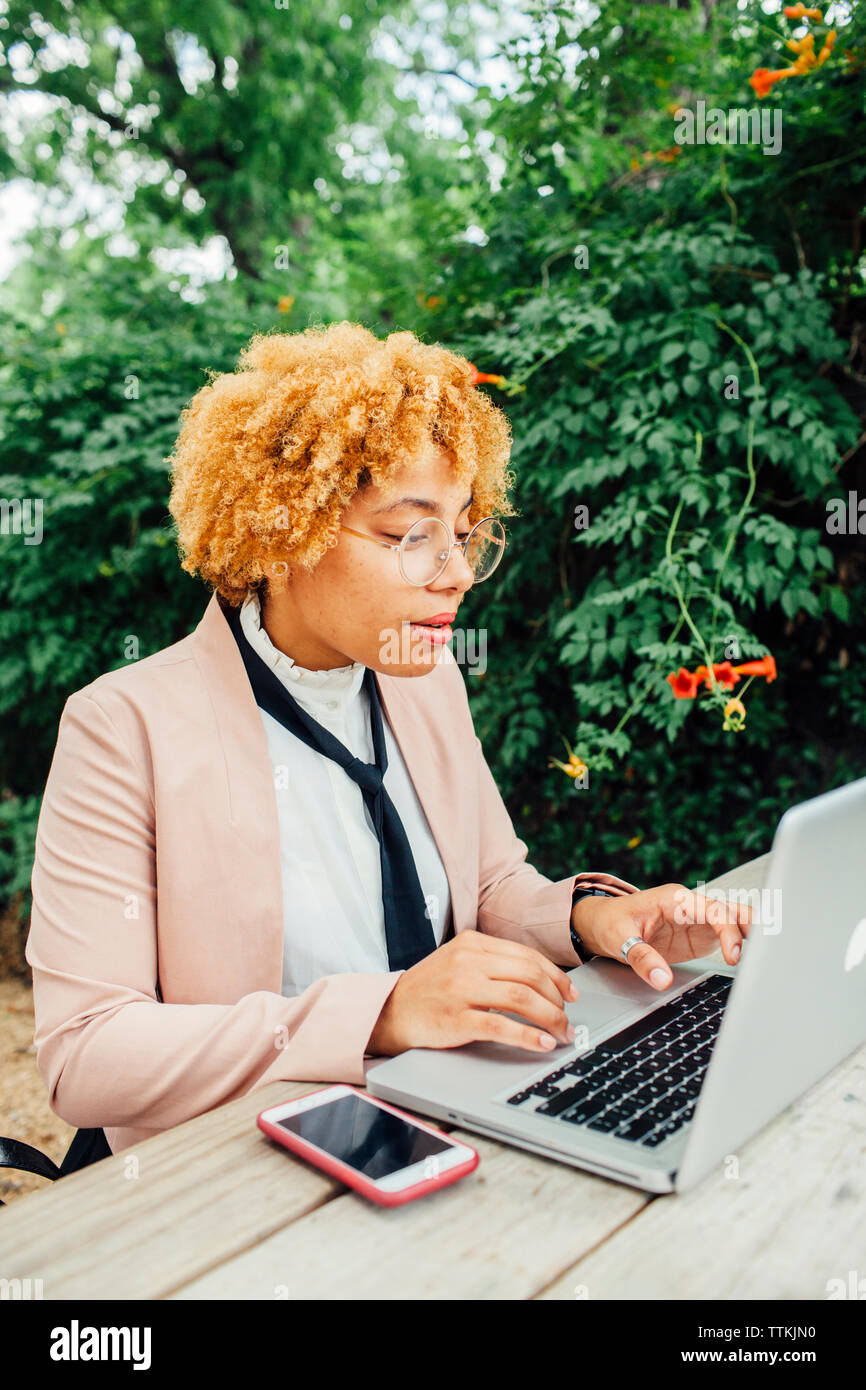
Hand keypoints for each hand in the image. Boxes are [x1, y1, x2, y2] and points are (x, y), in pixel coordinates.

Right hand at [367, 930, 579, 1057]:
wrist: (388, 1011)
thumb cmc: (428, 989)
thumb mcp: (458, 961)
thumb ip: (492, 963)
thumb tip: (540, 981)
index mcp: (472, 943)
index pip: (527, 956)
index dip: (555, 977)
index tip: (569, 994)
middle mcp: (468, 961)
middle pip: (529, 975)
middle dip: (557, 1000)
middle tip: (568, 1019)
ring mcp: (461, 989)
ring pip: (521, 998)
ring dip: (549, 1018)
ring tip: (561, 1033)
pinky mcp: (456, 1019)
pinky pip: (501, 1026)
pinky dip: (528, 1036)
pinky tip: (541, 1044)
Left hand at [572, 883, 751, 990]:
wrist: (602, 922)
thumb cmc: (610, 922)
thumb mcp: (619, 938)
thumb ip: (641, 957)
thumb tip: (661, 979)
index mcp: (676, 900)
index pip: (714, 909)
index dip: (728, 931)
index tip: (734, 955)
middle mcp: (691, 907)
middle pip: (733, 911)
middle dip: (752, 929)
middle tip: (764, 955)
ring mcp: (698, 920)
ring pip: (735, 922)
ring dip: (751, 936)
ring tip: (768, 959)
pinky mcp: (699, 935)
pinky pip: (727, 937)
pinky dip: (742, 946)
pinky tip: (754, 962)